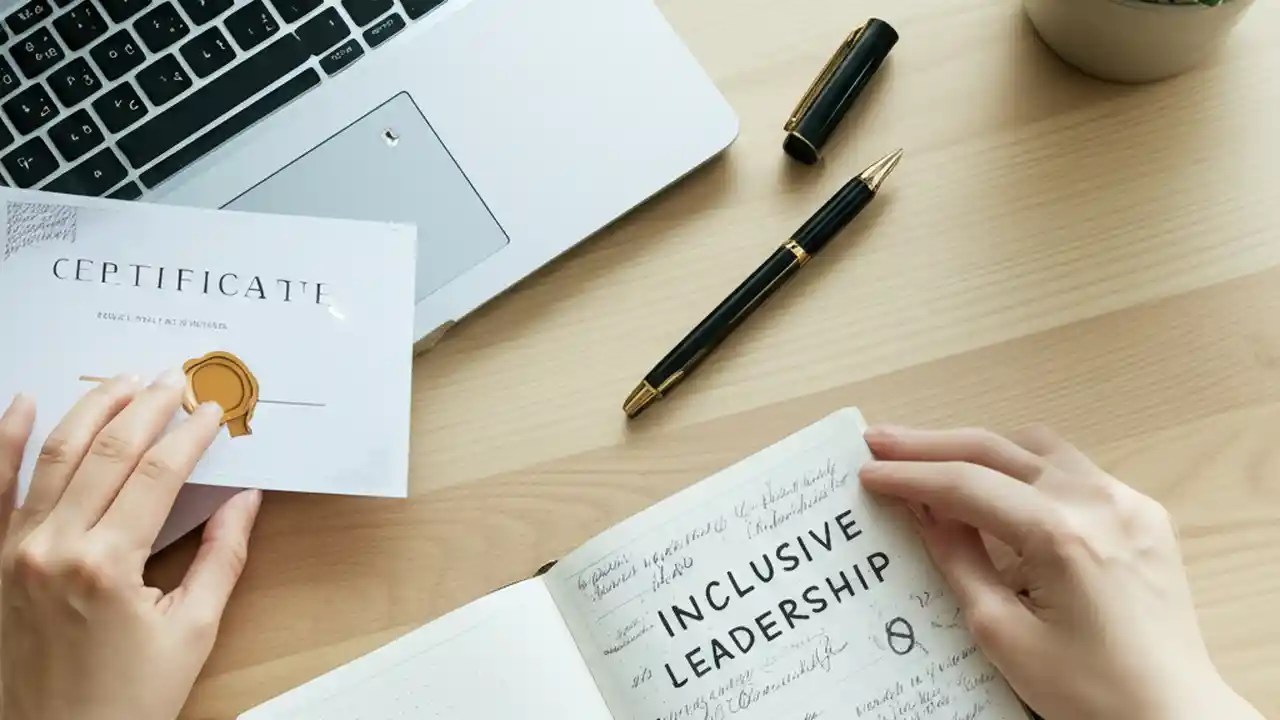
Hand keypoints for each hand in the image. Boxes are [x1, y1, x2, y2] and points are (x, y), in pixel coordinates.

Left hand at [0, 372, 262, 719]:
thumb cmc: (127, 699)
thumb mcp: (192, 631)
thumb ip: (222, 558)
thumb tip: (246, 502)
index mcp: (107, 565)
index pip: (156, 474)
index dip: (189, 435)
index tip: (211, 411)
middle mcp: (53, 548)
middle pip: (107, 452)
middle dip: (147, 408)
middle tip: (175, 379)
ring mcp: (15, 551)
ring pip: (54, 456)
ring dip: (91, 408)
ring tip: (124, 380)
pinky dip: (7, 441)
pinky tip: (25, 403)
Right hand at [859, 425, 1262, 719]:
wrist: (1174, 718)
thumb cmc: (1089, 693)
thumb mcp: (1002, 635)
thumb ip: (959, 561)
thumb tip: (923, 510)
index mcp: (1062, 534)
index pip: (967, 485)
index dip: (911, 476)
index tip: (867, 470)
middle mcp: (1099, 502)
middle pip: (998, 449)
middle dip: (933, 444)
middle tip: (880, 441)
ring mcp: (1129, 503)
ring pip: (1038, 448)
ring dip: (981, 450)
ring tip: (933, 460)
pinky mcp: (1144, 515)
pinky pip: (1073, 472)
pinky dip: (1025, 472)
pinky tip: (998, 492)